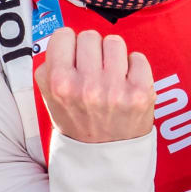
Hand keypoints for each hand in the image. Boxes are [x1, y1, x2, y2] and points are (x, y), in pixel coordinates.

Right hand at [33, 27, 154, 143]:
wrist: (103, 156)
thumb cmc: (76, 121)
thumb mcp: (49, 97)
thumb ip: (50, 67)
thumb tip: (64, 39)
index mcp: (59, 83)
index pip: (63, 35)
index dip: (68, 44)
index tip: (73, 56)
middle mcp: (86, 85)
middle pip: (89, 36)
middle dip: (91, 50)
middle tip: (93, 68)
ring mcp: (115, 89)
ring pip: (114, 41)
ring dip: (112, 55)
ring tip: (110, 73)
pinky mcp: (141, 93)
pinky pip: (138, 57)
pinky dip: (133, 66)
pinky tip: (126, 82)